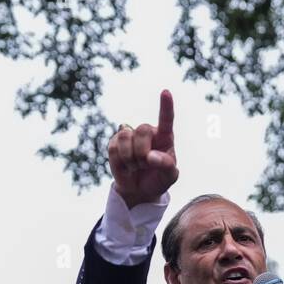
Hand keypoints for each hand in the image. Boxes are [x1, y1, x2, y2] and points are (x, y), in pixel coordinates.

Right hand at [108, 90, 178, 207]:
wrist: (140, 190)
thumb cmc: (158, 179)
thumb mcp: (169, 176)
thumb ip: (166, 165)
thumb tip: (150, 157)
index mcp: (164, 137)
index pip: (166, 119)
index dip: (166, 106)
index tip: (166, 92)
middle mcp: (147, 132)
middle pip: (142, 130)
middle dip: (143, 152)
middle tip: (145, 165)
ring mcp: (130, 136)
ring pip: (125, 136)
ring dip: (131, 158)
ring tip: (136, 166)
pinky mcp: (114, 143)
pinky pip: (113, 148)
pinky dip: (120, 162)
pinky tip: (126, 166)